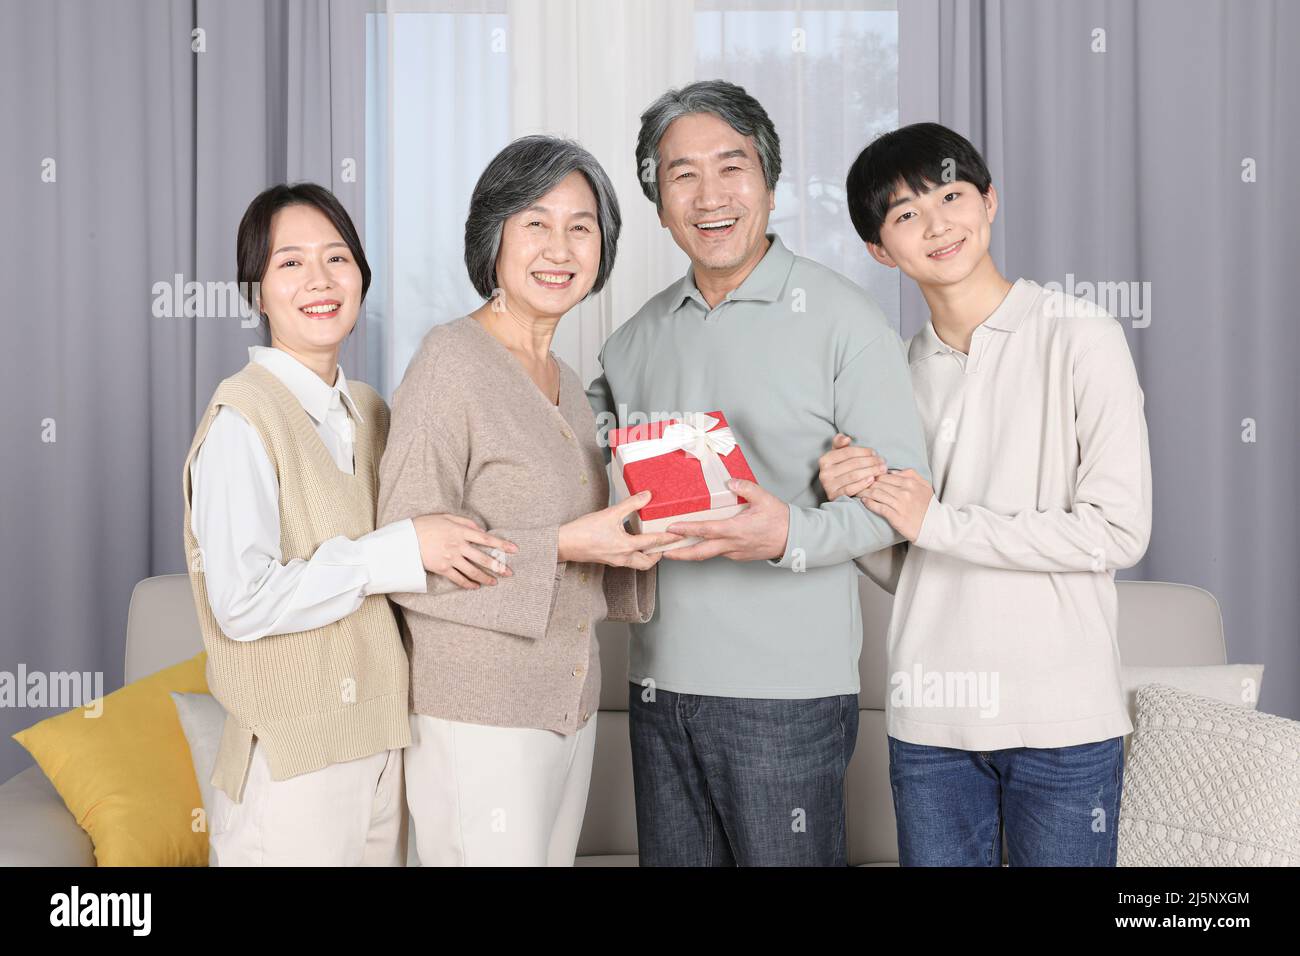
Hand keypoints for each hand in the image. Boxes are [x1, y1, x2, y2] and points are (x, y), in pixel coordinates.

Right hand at [412, 514, 517, 589]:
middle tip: (510, 573)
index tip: (515, 550)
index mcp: (460, 531)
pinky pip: (458, 578)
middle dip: (498, 566)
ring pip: (473, 570)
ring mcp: (450, 558)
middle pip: (483, 557)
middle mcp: (458, 545)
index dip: (502, 544)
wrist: (405, 539)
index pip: (486, 539)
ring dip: (486, 578)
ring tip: (495, 582)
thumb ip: (465, 521)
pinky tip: (476, 586)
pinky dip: (468, 584)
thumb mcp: (445, 517)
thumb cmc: (425, 525)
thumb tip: (480, 528)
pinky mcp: (442, 568)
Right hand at [558, 491, 682, 568]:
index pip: (653, 542)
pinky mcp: (608, 560)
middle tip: (666, 545)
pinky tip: (632, 543)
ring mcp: (615, 561)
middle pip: (648, 562)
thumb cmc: (583, 531)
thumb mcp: (609, 513)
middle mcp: (623, 557)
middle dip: (659, 554)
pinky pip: (627, 560)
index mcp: (626, 546)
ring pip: (637, 563)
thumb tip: (647, 496)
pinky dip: (635, 554)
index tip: (678, 535)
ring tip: (651, 545)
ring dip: (647, 556)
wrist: (563, 544)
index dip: (668, 538)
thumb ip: (630, 504)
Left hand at [662, 478, 789, 561]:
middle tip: (662, 552)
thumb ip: (746, 488)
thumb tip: (729, 481)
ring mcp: (735, 552)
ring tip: (674, 549)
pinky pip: (719, 553)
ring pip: (708, 555)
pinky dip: (706, 550)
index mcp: (736, 529)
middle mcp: (732, 544)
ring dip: (690, 553)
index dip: (687, 530)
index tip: (672, 529)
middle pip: (700, 552)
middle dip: (680, 553)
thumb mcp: (765, 498)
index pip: (706, 530)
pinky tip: (699, 544)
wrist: (794, 539)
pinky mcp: (739, 556)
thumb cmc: (780, 520)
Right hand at [818, 432, 887, 499]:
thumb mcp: (838, 455)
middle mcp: (824, 472)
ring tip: (881, 470)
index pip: (848, 452)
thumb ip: (840, 444)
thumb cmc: (841, 470)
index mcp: (825, 459)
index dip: (863, 451)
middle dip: (871, 462)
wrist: (836, 491)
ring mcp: (828, 485)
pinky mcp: (834, 496)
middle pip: (853, 464)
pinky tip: (872, 480)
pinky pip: (851, 489)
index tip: (875, 453)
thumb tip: (846, 439)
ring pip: (854, 476)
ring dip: (871, 472)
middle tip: (883, 462)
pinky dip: (863, 484)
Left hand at [860, 469, 933, 542]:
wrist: (936, 526)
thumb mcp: (924, 485)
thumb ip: (910, 474)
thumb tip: (892, 471)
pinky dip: (869, 503)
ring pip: (876, 494)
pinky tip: (863, 501)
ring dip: (864, 492)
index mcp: (910, 482)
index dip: (872, 475)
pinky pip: (878, 507)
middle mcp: (904, 491)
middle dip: (865, 483)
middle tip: (855, 483)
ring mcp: (899, 504)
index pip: (884, 475)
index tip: (864, 477)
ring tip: (856, 492)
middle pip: (878, 484)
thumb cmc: (929, 506)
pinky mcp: (896, 517)